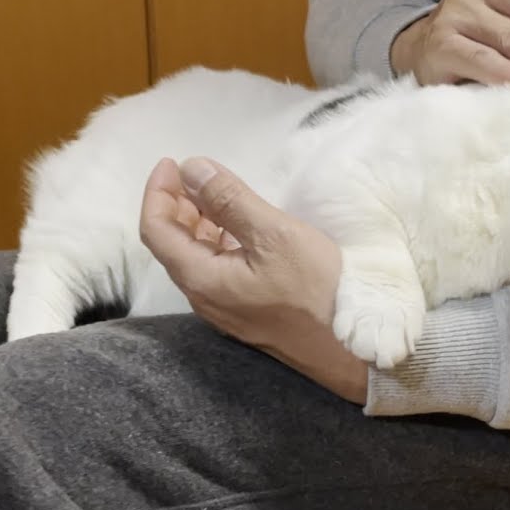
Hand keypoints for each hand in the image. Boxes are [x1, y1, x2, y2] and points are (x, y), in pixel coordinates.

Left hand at [138, 157, 367, 403]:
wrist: (353, 348)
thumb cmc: (316, 288)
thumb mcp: (275, 233)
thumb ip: (229, 199)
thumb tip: (192, 169)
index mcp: (201, 278)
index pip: (156, 230)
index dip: (158, 192)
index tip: (173, 161)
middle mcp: (204, 297)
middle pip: (172, 244)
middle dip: (176, 203)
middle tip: (193, 172)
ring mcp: (225, 308)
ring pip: (196, 257)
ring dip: (198, 221)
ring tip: (215, 192)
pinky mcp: (246, 311)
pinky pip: (217, 269)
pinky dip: (218, 239)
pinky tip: (238, 227)